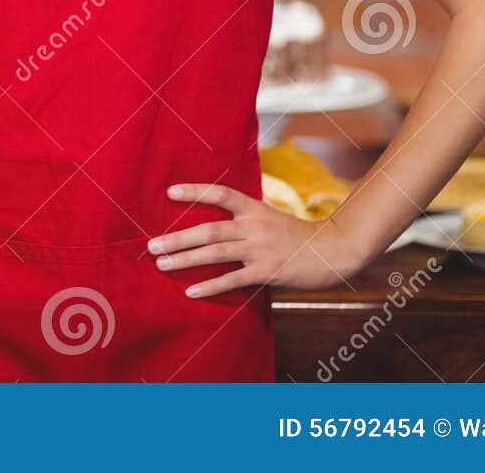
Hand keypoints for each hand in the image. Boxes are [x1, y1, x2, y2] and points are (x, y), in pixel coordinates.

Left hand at [148, 182, 370, 297]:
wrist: (333, 250)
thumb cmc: (297, 237)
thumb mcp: (271, 219)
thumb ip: (245, 221)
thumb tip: (215, 229)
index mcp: (254, 208)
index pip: (220, 194)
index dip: (195, 192)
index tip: (170, 192)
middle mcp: (254, 225)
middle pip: (209, 228)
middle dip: (177, 237)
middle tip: (151, 245)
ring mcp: (260, 248)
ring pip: (215, 252)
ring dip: (185, 259)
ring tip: (162, 264)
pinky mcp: (266, 271)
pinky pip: (232, 279)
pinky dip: (210, 285)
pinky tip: (191, 291)